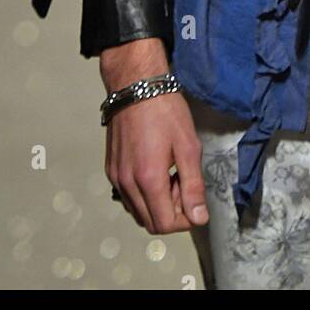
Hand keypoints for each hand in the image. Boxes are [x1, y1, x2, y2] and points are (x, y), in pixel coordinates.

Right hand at [106, 93, 207, 234]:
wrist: (136, 85)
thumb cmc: (165, 110)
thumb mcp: (188, 146)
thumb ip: (193, 186)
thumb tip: (199, 217)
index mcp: (148, 179)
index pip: (164, 224)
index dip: (184, 219)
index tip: (193, 197)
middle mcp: (126, 183)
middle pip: (150, 222)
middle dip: (171, 212)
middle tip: (183, 183)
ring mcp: (115, 177)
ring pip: (138, 212)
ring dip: (157, 204)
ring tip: (170, 175)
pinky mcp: (110, 169)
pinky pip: (127, 197)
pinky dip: (143, 194)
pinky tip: (155, 170)